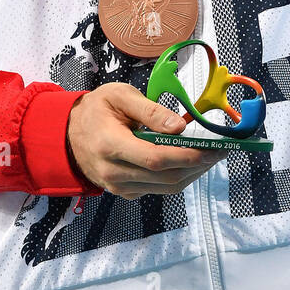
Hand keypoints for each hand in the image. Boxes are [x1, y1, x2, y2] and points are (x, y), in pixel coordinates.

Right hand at [66, 83, 224, 198]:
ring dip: (194, 173)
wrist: (68, 135)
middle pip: (166, 177)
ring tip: (213, 155)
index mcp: (109, 145)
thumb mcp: (119, 96)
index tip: (212, 147)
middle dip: (199, 165)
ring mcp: (119, 187)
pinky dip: (180, 176)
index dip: (187, 155)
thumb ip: (150, 111)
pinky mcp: (126, 192)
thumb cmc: (96, 110)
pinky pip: (159, 189)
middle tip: (221, 149)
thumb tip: (180, 127)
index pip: (155, 158)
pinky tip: (192, 161)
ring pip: (166, 188)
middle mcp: (113, 172)